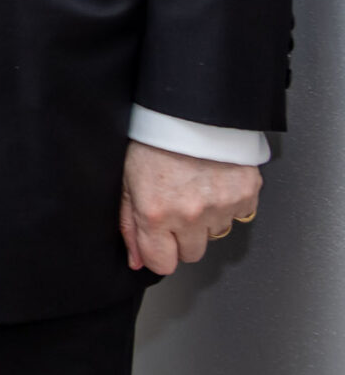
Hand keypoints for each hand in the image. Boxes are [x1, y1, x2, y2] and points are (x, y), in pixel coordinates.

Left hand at [120, 139, 262, 272]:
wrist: (188, 110)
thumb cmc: (153, 140)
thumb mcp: (127, 180)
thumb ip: (130, 224)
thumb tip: (136, 260)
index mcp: (156, 213)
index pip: (162, 263)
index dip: (159, 254)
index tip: (158, 242)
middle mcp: (190, 215)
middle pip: (192, 254)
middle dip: (183, 237)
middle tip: (176, 208)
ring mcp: (221, 207)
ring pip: (215, 234)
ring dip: (206, 219)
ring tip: (194, 188)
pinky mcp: (246, 195)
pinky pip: (239, 214)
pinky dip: (229, 203)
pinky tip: (214, 181)